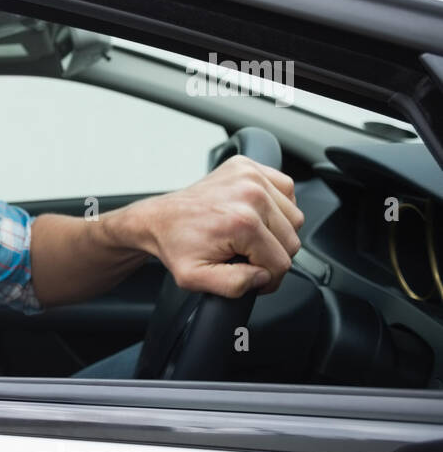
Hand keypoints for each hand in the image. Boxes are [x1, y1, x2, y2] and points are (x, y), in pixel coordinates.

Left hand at [134, 155, 305, 297]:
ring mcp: (251, 176)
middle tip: (245, 256)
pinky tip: (255, 215)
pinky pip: (286, 191)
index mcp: (242, 222)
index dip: (267, 277)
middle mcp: (251, 195)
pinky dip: (277, 206)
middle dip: (271, 255)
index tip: (250, 274)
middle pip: (291, 240)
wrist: (158, 219)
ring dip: (276, 231)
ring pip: (294, 217)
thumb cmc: (175, 245)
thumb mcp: (195, 278)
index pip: (281, 262)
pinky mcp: (249, 166)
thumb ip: (234, 285)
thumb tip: (263, 277)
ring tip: (247, 235)